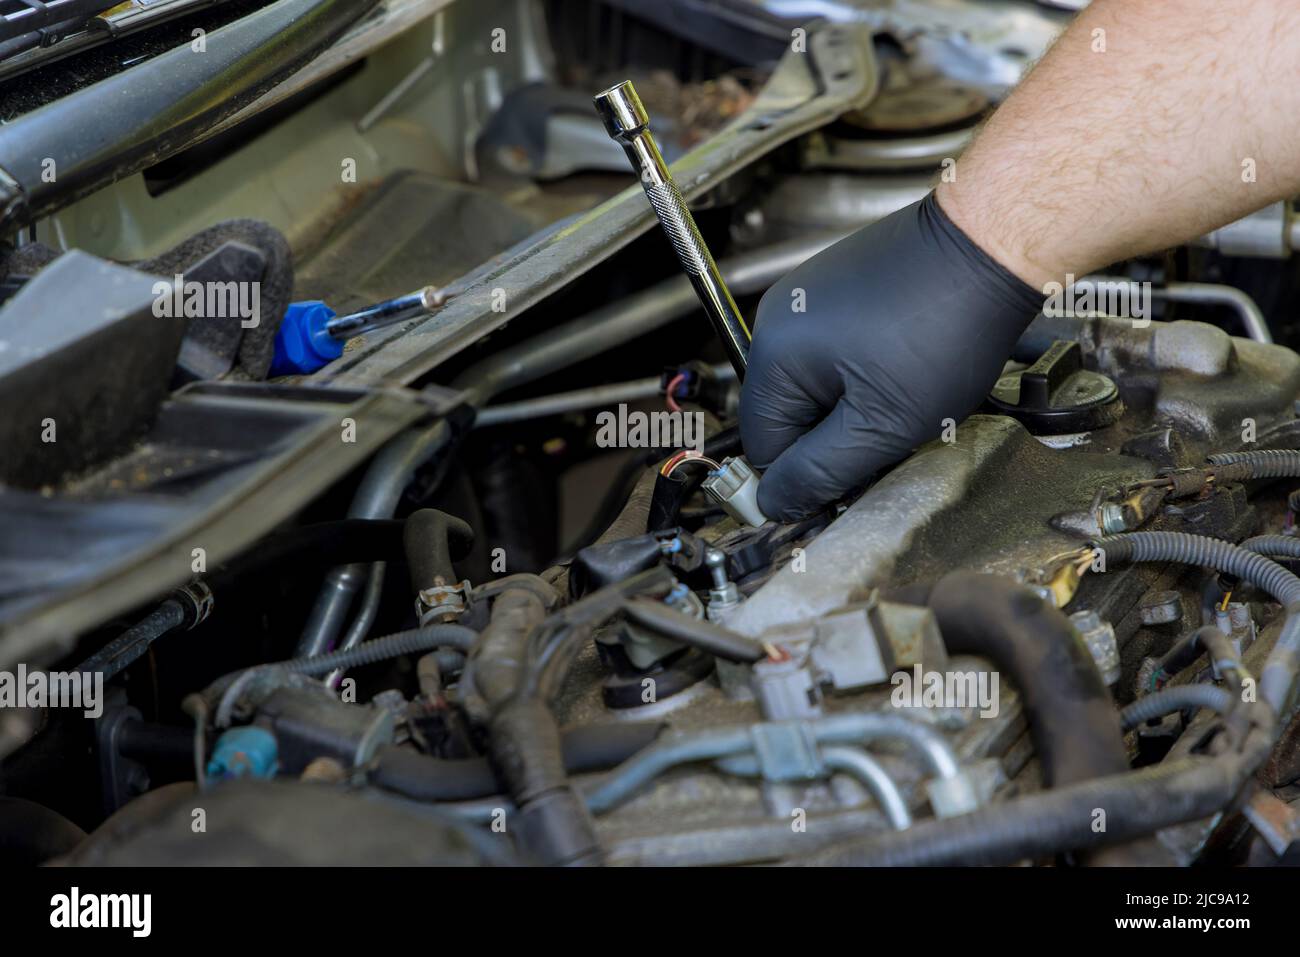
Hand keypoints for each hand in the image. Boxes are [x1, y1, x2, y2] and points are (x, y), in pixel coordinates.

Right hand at [740, 192, 1043, 521]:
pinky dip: (865, 373)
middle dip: (833, 437)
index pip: (762, 447)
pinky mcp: (838, 287)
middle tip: (889, 433)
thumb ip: (819, 473)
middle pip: (787, 416)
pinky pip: (834, 355)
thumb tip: (773, 503)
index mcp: (774, 355)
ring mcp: (808, 298)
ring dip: (853, 407)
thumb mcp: (880, 426)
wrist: (991, 246)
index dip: (805, 475)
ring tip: (905, 392)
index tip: (850, 480)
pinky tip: (906, 365)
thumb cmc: (944, 325)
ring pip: (814, 388)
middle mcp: (779, 320)